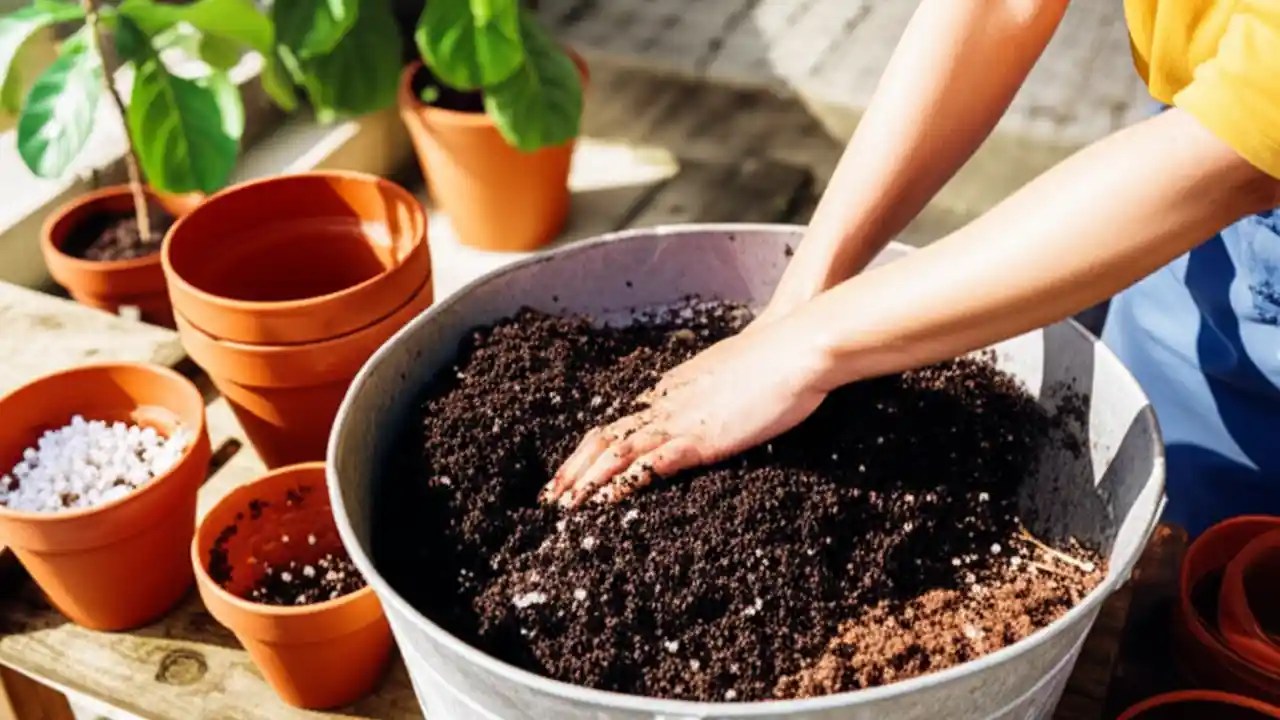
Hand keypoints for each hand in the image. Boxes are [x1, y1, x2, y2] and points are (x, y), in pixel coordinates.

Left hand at [540, 320, 829, 507]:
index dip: (590, 449)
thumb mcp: (730, 375)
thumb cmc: (774, 359)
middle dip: (573, 469)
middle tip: (549, 498)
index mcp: (671, 389)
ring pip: (616, 453)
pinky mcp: (700, 438)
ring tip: (564, 506)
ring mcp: (680, 421)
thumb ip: (710, 391)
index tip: (571, 471)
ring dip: (585, 481)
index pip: (619, 422)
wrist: (795, 346)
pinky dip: (621, 484)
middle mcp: (665, 403)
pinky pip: (650, 464)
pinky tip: (604, 502)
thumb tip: (708, 402)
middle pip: (604, 437)